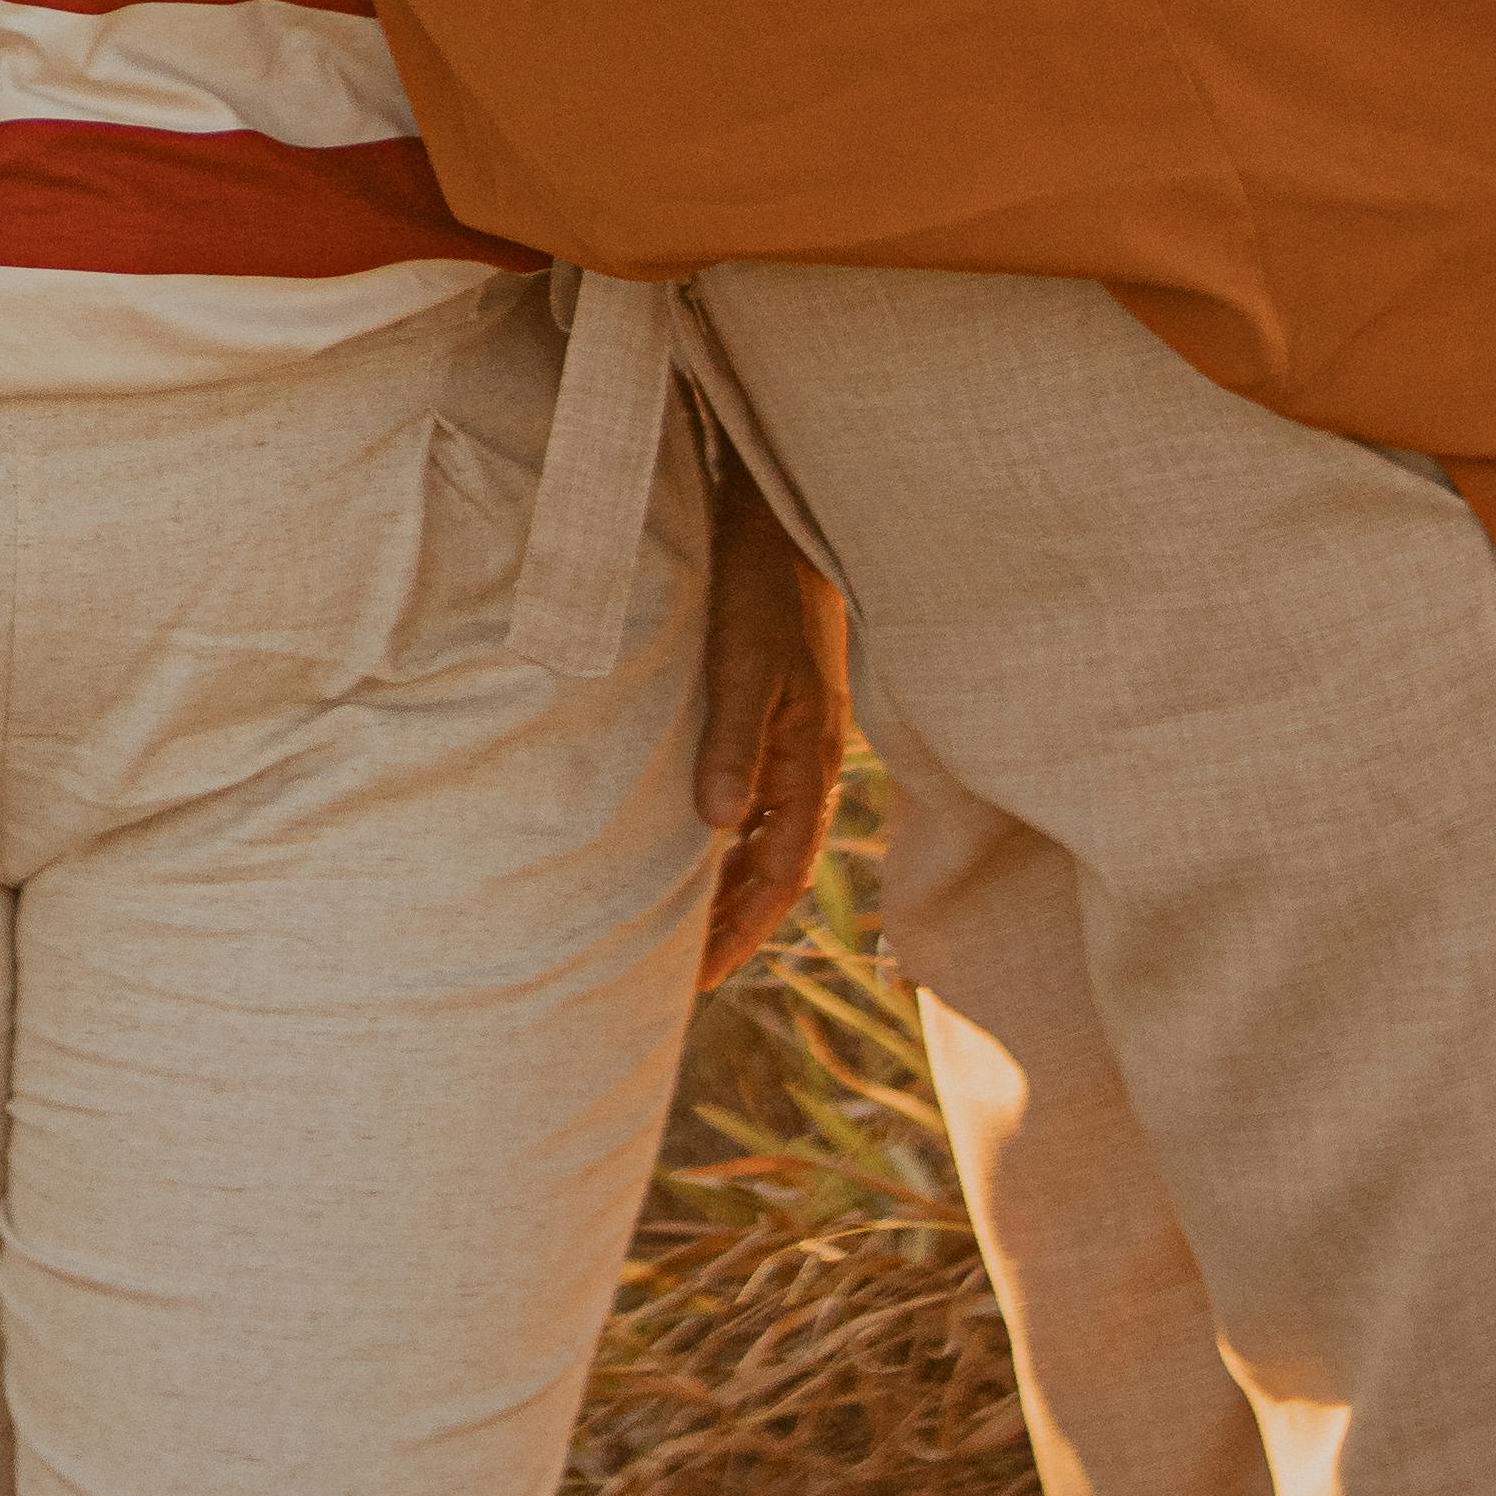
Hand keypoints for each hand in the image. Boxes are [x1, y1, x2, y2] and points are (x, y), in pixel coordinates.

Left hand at [693, 455, 848, 986]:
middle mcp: (810, 757)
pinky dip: (734, 834)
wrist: (781, 516)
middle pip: (776, 866)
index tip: (697, 980)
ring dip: (732, 883)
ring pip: (769, 834)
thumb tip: (719, 828)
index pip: (777, 872)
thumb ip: (732, 741)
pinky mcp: (782, 707)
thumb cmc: (758, 584)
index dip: (739, 929)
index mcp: (810, 757)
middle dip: (736, 923)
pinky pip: (763, 796)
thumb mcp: (741, 662)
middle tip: (685, 977)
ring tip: (687, 926)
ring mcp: (800, 734)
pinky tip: (702, 838)